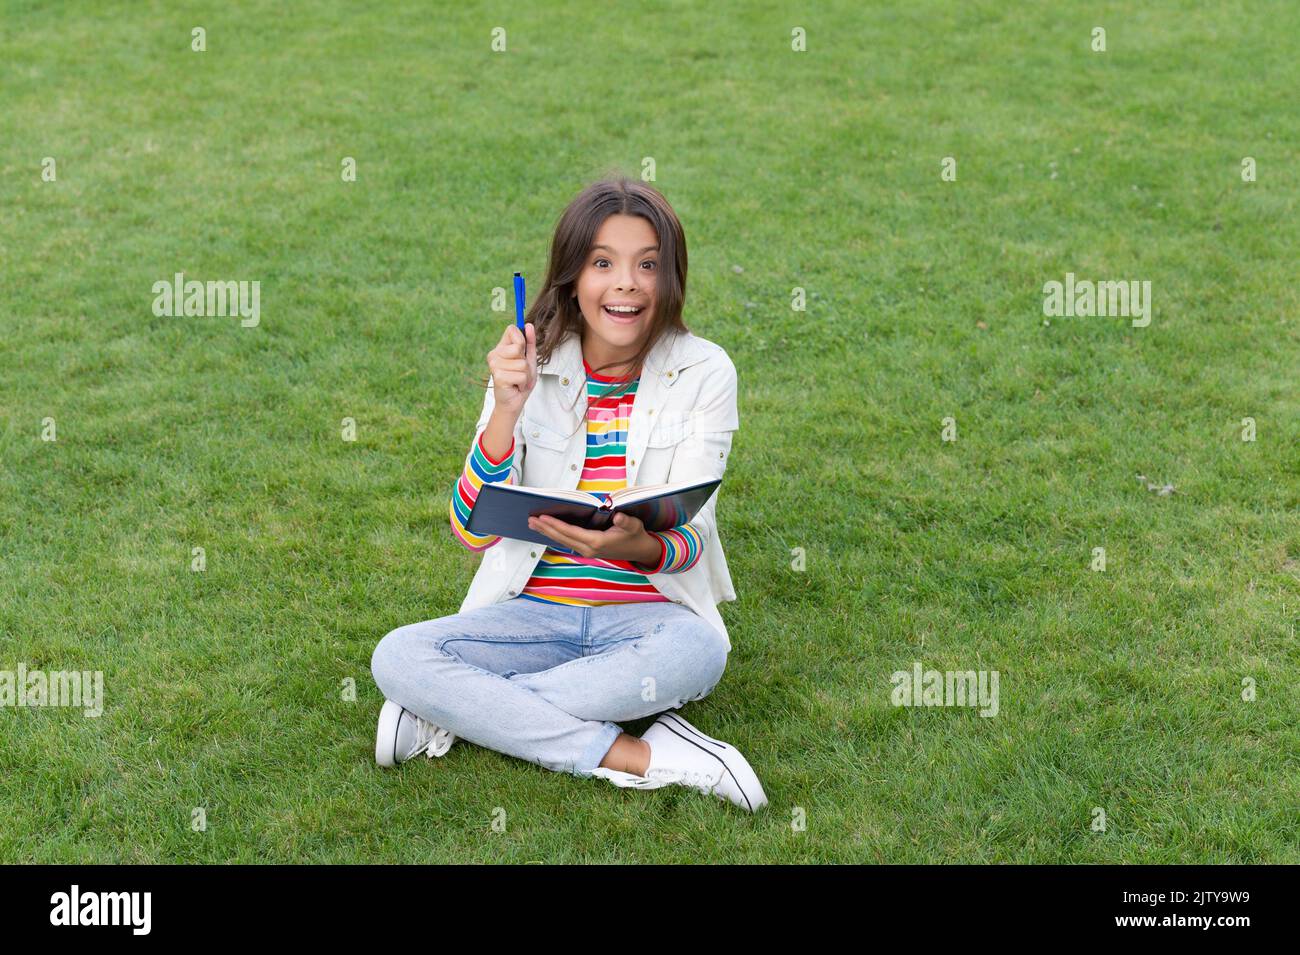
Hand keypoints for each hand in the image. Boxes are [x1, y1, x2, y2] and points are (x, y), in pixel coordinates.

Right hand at [487, 321, 537, 417]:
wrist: (513, 402)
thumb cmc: (520, 381)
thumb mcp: (529, 360)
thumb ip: (529, 343)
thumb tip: (529, 325)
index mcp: (501, 348)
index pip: (512, 329)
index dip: (521, 339)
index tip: (522, 352)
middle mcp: (494, 354)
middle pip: (519, 346)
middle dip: (526, 362)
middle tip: (521, 371)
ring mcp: (494, 365)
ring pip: (522, 363)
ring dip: (526, 375)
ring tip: (519, 380)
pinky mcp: (498, 376)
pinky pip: (521, 375)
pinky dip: (523, 382)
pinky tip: (516, 386)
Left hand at [527, 511, 660, 564]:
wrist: (640, 551)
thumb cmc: (635, 535)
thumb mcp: (634, 526)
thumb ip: (626, 521)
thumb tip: (618, 515)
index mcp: (597, 542)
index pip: (570, 532)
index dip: (555, 524)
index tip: (542, 517)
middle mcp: (588, 548)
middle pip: (562, 538)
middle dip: (545, 528)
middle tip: (530, 519)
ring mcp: (586, 550)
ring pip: (562, 541)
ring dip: (547, 532)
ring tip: (533, 524)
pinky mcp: (587, 549)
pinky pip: (567, 542)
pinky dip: (556, 535)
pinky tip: (548, 530)